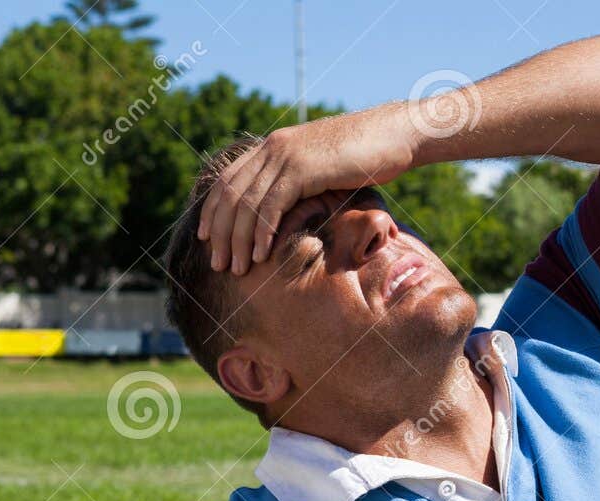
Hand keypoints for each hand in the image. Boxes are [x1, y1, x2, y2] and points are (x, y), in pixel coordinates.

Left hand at [199, 105, 416, 275]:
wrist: (392, 135)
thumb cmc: (366, 157)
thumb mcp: (325, 169)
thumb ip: (303, 182)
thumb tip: (294, 209)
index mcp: (273, 146)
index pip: (228, 180)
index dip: (213, 211)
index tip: (206, 238)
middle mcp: (272, 147)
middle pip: (230, 193)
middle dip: (220, 232)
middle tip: (218, 263)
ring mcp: (285, 155)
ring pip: (246, 202)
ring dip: (237, 239)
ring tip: (235, 267)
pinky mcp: (302, 168)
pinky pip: (271, 204)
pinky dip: (261, 232)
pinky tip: (259, 254)